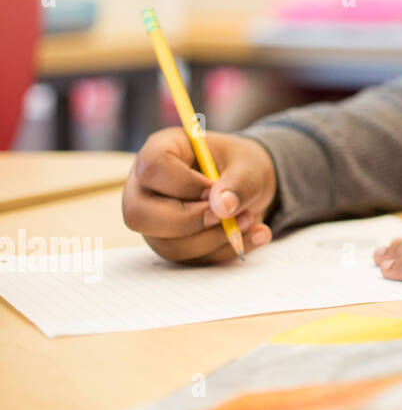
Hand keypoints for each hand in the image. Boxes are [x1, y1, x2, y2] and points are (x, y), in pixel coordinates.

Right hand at [122, 128, 276, 263]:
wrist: (249, 183)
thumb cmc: (241, 165)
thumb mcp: (249, 166)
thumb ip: (239, 183)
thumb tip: (222, 208)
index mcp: (160, 150)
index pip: (152, 168)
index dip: (185, 184)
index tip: (214, 187)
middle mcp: (145, 187)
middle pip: (139, 215)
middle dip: (190, 222)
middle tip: (227, 214)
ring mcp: (154, 219)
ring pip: (167, 245)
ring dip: (213, 239)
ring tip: (249, 219)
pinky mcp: (170, 243)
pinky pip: (190, 259)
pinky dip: (226, 251)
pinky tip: (254, 233)